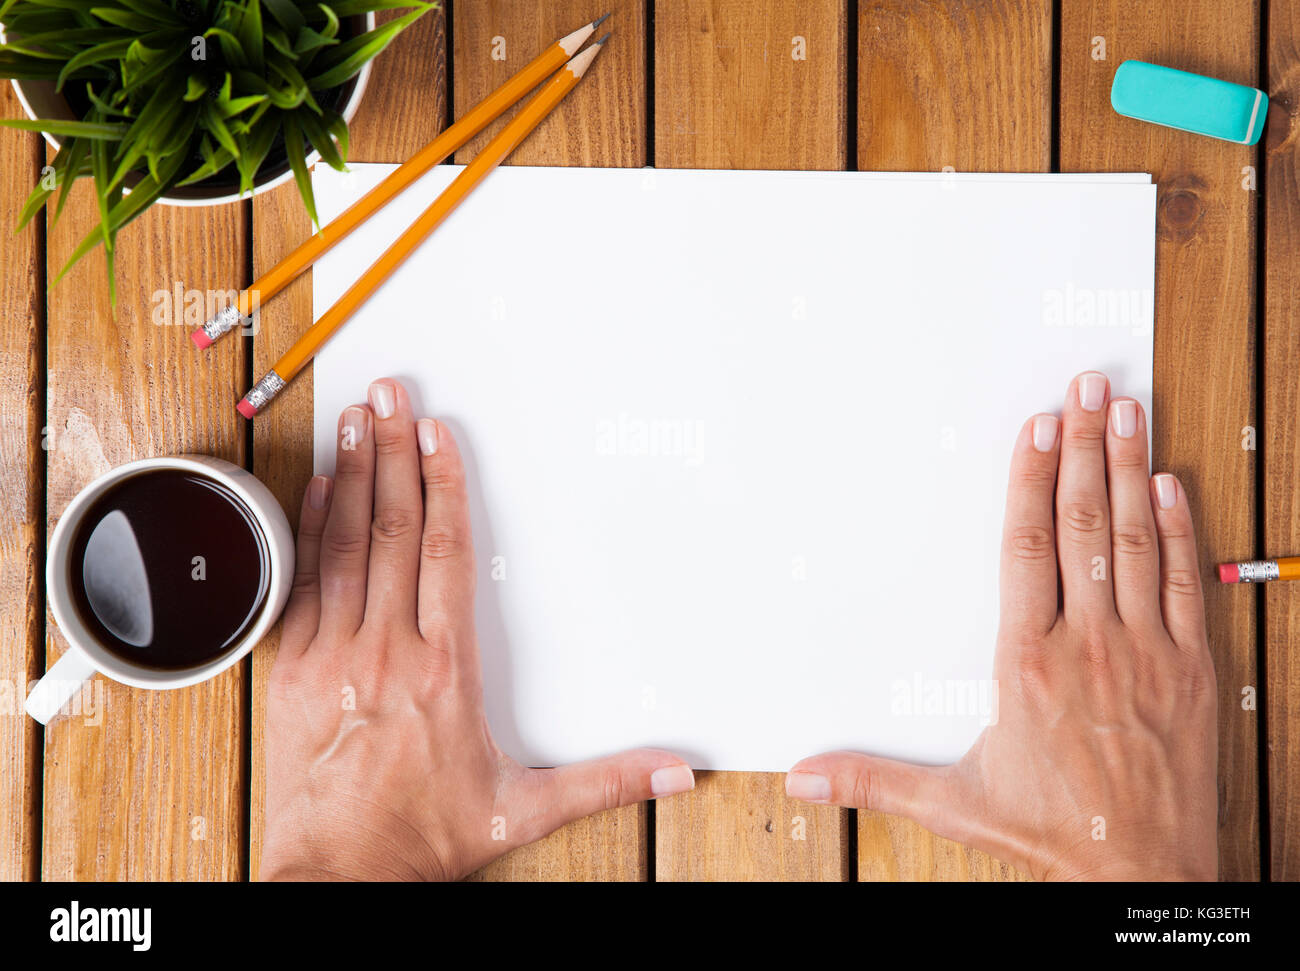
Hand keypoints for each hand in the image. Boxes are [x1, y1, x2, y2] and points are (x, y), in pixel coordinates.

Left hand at [259, 378, 693, 880]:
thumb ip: (604, 782)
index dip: (445, 487)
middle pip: (394, 530)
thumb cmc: (422, 838)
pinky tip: (318, 487)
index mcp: (444, 671)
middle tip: (390, 395)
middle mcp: (386, 651)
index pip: (446, 554)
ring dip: (352, 475)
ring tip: (354, 418)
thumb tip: (676, 771)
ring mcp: (333, 656)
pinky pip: (306, 582)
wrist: (338, 878)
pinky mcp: (293, 671)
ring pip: (345, 545)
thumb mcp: (523, 812)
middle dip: (395, 454)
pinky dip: (312, 528)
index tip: (439, 436)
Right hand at [785, 371, 1217, 880]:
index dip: (1031, 480)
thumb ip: (875, 779)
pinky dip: (1182, 528)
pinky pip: (1185, 582)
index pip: (1026, 548)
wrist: (1145, 874)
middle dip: (1084, 449)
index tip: (1035, 429)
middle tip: (1086, 388)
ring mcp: (1146, 650)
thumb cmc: (1053, 833)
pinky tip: (1173, 481)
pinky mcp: (1191, 668)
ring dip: (1131, 469)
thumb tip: (802, 775)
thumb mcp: (955, 803)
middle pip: (1084, 526)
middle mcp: (1089, 644)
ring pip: (1138, 540)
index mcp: (1027, 663)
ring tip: (1127, 411)